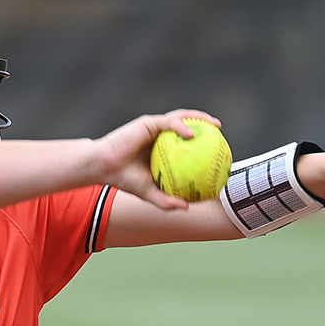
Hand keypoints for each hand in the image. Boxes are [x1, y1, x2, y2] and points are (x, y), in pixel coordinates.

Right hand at [94, 109, 219, 210]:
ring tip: (214, 125)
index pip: (184, 141)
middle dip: (205, 124)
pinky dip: (180, 126)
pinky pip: (168, 122)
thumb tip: (187, 207)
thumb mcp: (148, 193)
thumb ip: (166, 200)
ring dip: (199, 118)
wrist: (104, 167)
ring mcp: (154, 127)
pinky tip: (191, 134)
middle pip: (186, 124)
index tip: (217, 148)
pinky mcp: (147, 122)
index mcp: (161, 148)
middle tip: (220, 131)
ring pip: (181, 118)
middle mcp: (159, 135)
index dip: (201, 142)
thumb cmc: (124, 179)